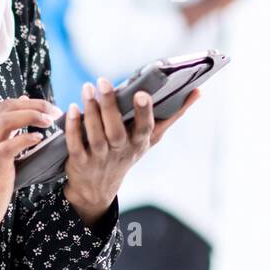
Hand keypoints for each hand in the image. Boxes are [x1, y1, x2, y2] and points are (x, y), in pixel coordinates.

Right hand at [0, 95, 62, 250]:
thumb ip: (2, 135)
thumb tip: (20, 116)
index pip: (6, 106)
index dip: (29, 103)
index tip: (47, 109)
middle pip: (8, 107)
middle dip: (36, 104)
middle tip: (55, 112)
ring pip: (7, 119)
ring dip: (32, 115)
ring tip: (50, 121)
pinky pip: (9, 146)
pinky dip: (26, 138)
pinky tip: (39, 138)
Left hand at [62, 78, 201, 226]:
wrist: (98, 188)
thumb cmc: (129, 151)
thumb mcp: (152, 137)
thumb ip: (173, 114)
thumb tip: (199, 92)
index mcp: (140, 143)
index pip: (145, 129)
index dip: (144, 113)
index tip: (142, 94)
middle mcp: (121, 151)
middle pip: (115, 130)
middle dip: (109, 106)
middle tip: (103, 82)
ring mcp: (100, 158)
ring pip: (95, 135)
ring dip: (90, 111)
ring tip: (88, 89)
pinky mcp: (80, 161)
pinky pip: (75, 144)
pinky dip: (72, 127)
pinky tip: (72, 109)